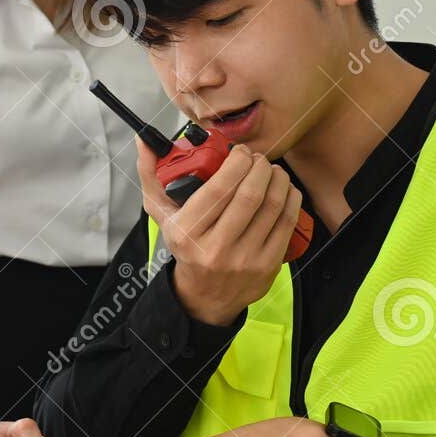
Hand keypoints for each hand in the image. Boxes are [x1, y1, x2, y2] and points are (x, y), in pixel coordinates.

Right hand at [139, 140, 302, 324]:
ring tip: (271, 170)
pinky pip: (287, 223)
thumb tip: (145, 141)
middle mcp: (215, 248)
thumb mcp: (161, 214)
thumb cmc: (185, 246)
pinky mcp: (267, 266)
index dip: (236, 163)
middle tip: (257, 159)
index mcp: (187, 232)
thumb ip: (152, 175)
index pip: (219, 189)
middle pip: (250, 195)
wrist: (204, 295)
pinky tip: (284, 188)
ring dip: (277, 179)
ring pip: (272, 206)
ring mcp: (244, 259)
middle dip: (259, 167)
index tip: (240, 152)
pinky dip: (290, 198)